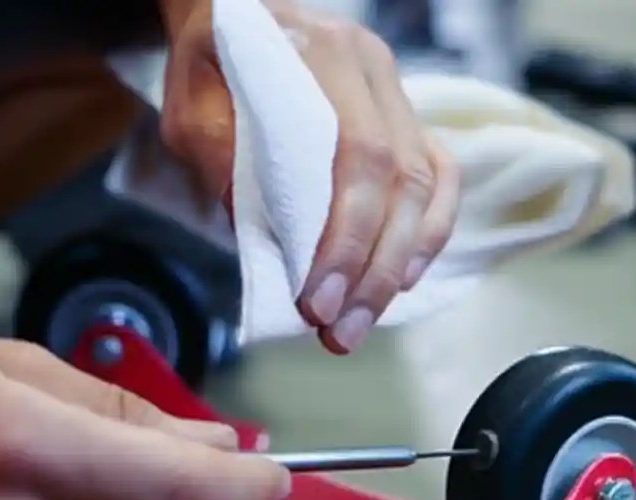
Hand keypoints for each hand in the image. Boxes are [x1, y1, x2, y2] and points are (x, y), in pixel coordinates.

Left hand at [159, 0, 460, 353]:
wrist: (236, 14)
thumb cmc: (210, 65)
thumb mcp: (193, 112)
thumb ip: (227, 170)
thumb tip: (275, 253)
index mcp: (323, 55)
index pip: (356, 155)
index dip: (344, 238)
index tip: (317, 303)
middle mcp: (374, 68)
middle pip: (402, 179)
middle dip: (374, 269)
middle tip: (342, 332)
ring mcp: (399, 92)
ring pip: (429, 184)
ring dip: (400, 263)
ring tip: (365, 321)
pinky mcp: (410, 118)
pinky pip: (442, 178)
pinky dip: (429, 233)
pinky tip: (404, 278)